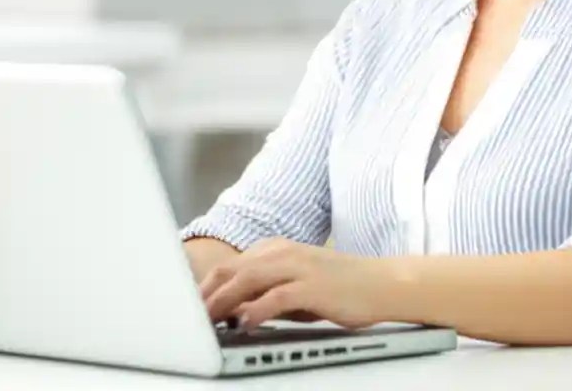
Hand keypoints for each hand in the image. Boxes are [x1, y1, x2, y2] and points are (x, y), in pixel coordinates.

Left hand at [198, 238, 391, 330]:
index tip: (190, 308)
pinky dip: (257, 310)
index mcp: (276, 249)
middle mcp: (283, 252)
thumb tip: (234, 311)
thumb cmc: (340, 287)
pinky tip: (245, 323)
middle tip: (189, 317)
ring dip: (223, 301)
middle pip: (232, 270)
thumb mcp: (296, 286)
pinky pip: (277, 296)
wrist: (382, 283)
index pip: (230, 266)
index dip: (205, 287)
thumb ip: (265, 293)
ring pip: (248, 279)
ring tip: (207, 321)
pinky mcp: (313, 285)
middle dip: (206, 294)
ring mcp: (298, 266)